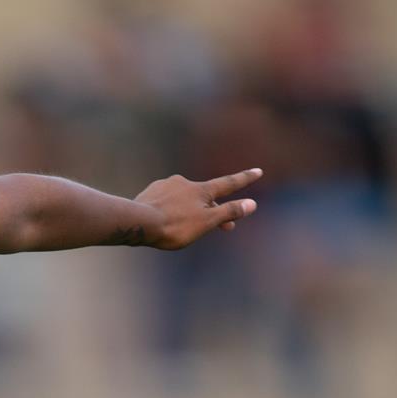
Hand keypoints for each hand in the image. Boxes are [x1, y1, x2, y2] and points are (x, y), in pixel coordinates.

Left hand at [135, 168, 261, 249]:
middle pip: (205, 196)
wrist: (138, 223)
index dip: (244, 179)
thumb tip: (252, 204)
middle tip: (225, 226)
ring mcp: (167, 185)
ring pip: (184, 198)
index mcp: (201, 190)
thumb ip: (228, 212)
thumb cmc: (174, 226)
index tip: (258, 171)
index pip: (229, 184)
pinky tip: (164, 219)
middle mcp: (185, 182)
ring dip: (190, 209)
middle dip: (214, 209)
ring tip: (185, 226)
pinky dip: (170, 208)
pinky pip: (166, 200)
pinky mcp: (151, 192)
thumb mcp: (206, 222)